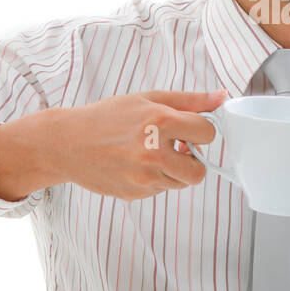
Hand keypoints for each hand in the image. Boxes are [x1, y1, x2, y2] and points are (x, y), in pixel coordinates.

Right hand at [42, 89, 229, 200]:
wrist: (67, 143)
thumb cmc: (107, 117)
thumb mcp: (147, 99)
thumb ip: (189, 100)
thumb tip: (222, 97)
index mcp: (160, 121)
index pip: (207, 133)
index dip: (200, 131)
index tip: (188, 129)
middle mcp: (153, 152)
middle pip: (199, 170)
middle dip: (192, 160)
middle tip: (175, 148)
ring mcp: (143, 177)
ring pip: (180, 182)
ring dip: (173, 170)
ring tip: (149, 154)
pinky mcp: (135, 194)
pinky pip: (160, 190)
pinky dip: (155, 180)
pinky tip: (134, 165)